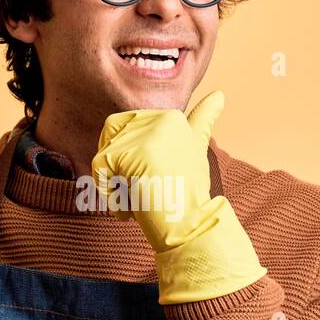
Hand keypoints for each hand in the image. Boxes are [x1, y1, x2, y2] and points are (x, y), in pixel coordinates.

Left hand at [91, 90, 266, 303]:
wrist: (190, 225)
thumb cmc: (188, 194)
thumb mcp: (195, 149)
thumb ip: (203, 119)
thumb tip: (220, 94)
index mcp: (172, 117)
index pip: (128, 127)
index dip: (131, 159)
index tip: (154, 182)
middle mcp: (160, 119)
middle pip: (112, 136)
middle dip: (116, 166)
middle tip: (141, 192)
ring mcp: (144, 134)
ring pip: (105, 152)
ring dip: (112, 181)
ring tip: (136, 199)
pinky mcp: (128, 151)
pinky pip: (99, 167)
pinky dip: (106, 192)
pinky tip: (127, 206)